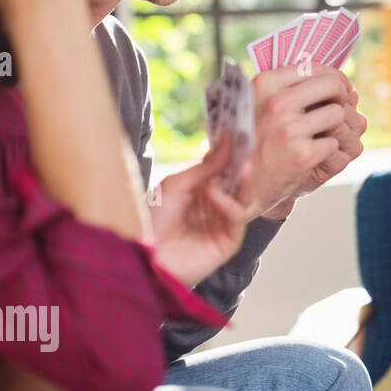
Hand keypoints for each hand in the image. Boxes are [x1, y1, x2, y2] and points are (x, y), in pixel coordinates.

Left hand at [149, 137, 250, 286]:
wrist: (142, 256)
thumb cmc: (152, 221)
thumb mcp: (176, 185)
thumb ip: (206, 167)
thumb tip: (228, 141)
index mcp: (200, 192)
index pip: (223, 169)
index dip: (230, 153)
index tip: (238, 134)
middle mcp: (214, 207)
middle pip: (237, 183)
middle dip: (242, 165)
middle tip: (248, 147)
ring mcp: (223, 224)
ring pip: (243, 199)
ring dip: (243, 182)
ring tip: (241, 166)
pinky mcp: (228, 242)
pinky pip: (237, 219)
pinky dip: (230, 204)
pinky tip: (215, 195)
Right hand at [240, 64, 366, 220]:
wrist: (235, 188)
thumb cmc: (250, 143)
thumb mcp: (254, 105)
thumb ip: (283, 88)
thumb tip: (331, 77)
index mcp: (264, 85)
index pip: (312, 67)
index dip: (333, 76)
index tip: (339, 88)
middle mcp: (277, 104)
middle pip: (332, 85)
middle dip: (342, 97)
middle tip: (340, 108)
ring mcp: (290, 130)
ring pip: (337, 115)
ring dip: (337, 127)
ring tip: (323, 136)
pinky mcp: (303, 155)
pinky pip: (335, 143)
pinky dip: (330, 151)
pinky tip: (315, 157)